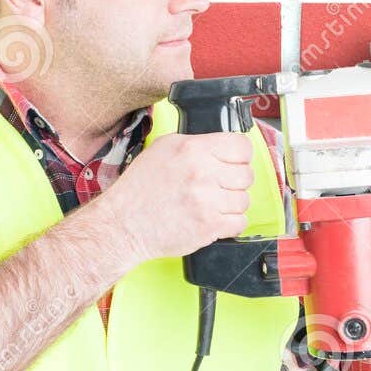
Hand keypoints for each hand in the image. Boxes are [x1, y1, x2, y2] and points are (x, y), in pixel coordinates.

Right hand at [95, 132, 255, 261]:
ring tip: (211, 204)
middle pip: (246, 174)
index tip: (234, 163)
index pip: (241, 146)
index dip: (240, 156)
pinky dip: (230, 224)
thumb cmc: (140, 188)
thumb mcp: (163, 149)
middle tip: (218, 187)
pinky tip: (214, 219)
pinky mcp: (209, 226)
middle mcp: (202, 172)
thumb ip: (195, 144)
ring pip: (244, 200)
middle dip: (235, 181)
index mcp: (193, 149)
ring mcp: (207, 201)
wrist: (123, 223)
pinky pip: (239, 223)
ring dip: (231, 204)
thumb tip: (222, 146)